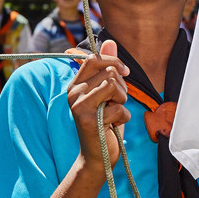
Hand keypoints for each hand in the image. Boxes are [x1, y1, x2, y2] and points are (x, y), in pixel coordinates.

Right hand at [67, 39, 131, 166]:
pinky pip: (119, 109)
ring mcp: (78, 106)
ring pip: (112, 85)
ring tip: (114, 112)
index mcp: (76, 84)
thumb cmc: (104, 123)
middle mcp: (73, 92)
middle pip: (109, 71)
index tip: (125, 73)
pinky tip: (112, 127)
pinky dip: (123, 118)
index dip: (114, 62)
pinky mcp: (87, 119)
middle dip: (121, 87)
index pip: (94, 59)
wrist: (97, 156)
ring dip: (122, 101)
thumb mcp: (109, 93)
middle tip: (116, 102)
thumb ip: (108, 68)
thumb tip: (110, 41)